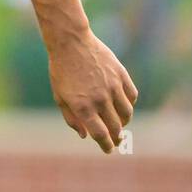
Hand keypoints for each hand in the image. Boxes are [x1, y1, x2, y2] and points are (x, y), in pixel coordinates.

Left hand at [47, 30, 138, 152]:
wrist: (71, 42)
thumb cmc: (62, 70)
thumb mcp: (60, 97)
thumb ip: (71, 118)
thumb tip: (85, 135)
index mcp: (83, 107)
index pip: (100, 135)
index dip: (106, 145)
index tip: (108, 149)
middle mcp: (99, 99)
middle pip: (115, 127)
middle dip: (117, 138)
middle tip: (117, 140)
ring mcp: (112, 86)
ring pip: (127, 113)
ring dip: (125, 122)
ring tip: (120, 123)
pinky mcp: (120, 74)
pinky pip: (131, 95)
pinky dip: (130, 104)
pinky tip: (123, 105)